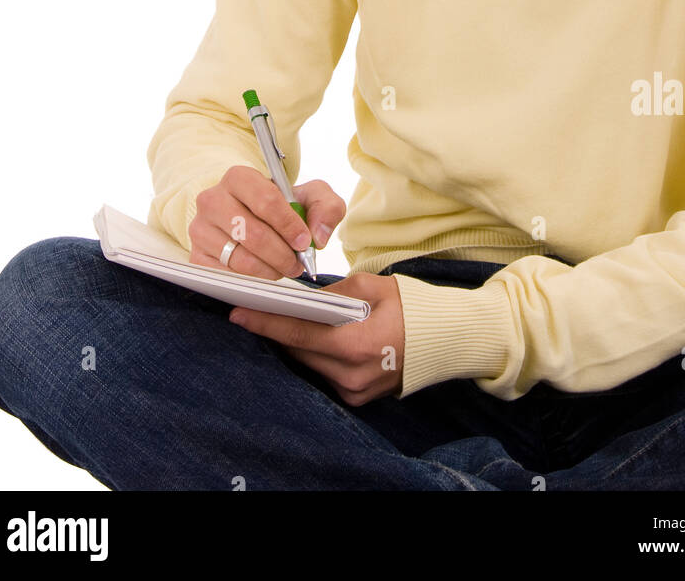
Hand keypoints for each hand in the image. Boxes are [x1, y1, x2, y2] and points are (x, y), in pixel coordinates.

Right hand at [188, 166, 345, 279]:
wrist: (251, 218)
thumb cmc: (282, 207)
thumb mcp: (310, 197)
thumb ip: (326, 207)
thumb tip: (318, 236)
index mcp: (239, 177)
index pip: (266, 201)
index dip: (289, 225)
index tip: (305, 242)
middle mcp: (212, 199)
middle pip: (252, 234)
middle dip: (282, 254)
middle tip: (297, 264)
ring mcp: (199, 229)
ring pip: (240, 259)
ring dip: (269, 270)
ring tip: (283, 269)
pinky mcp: (196, 257)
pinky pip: (226, 277)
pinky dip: (250, 281)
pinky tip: (264, 275)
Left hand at [229, 271, 404, 405]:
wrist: (446, 339)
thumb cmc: (410, 306)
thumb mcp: (372, 286)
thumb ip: (332, 294)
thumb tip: (301, 299)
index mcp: (356, 345)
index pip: (299, 334)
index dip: (266, 324)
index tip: (238, 313)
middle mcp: (351, 375)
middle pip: (298, 351)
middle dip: (277, 330)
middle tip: (254, 308)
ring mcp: (354, 391)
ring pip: (308, 364)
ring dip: (295, 342)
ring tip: (281, 318)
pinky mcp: (356, 398)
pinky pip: (323, 373)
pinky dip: (314, 354)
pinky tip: (311, 337)